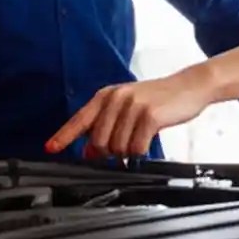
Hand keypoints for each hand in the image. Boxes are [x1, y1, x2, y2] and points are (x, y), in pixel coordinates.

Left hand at [47, 66, 215, 157]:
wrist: (189, 86)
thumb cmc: (158, 99)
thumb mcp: (127, 108)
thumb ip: (106, 127)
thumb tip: (88, 152)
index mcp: (107, 95)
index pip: (80, 119)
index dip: (64, 136)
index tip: (50, 148)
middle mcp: (116, 98)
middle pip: (99, 142)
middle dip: (109, 152)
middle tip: (124, 146)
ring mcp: (133, 106)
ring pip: (118, 148)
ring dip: (129, 151)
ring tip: (140, 137)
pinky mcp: (150, 115)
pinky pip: (137, 147)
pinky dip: (142, 151)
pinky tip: (149, 140)